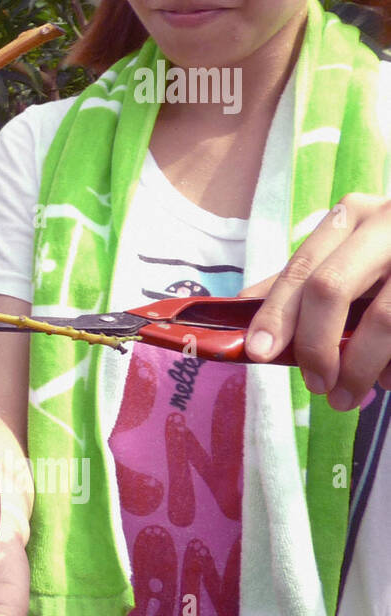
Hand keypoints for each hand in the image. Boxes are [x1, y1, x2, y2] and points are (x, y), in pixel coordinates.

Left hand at [243, 192, 390, 410]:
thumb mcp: (351, 256)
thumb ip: (304, 279)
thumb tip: (239, 308)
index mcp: (353, 217)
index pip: (301, 269)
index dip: (276, 313)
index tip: (259, 352)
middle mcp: (388, 222)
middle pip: (332, 287)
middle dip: (316, 345)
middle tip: (315, 386)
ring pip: (384, 318)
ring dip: (360, 367)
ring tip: (346, 398)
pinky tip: (389, 380)